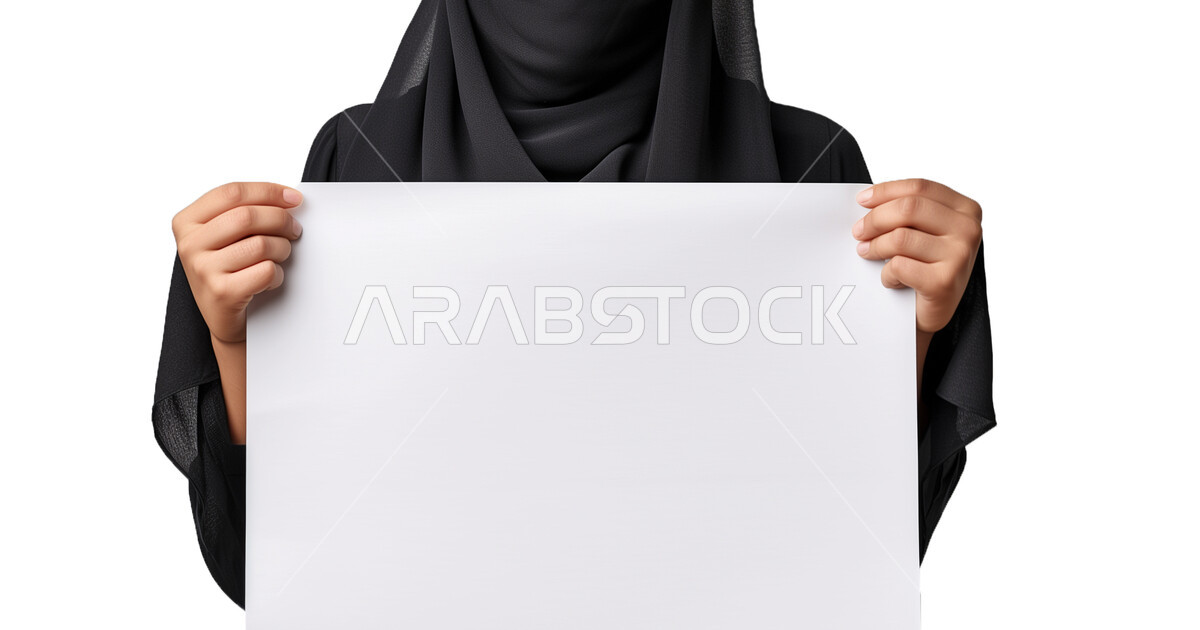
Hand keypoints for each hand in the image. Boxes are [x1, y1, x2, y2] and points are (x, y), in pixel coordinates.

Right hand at [172, 182, 303, 343]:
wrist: (225, 319)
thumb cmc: (230, 272)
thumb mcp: (224, 237)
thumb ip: (244, 213)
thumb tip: (287, 198)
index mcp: (187, 222)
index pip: (231, 193)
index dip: (268, 191)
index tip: (293, 198)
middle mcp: (190, 244)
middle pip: (247, 216)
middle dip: (281, 220)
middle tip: (295, 229)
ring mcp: (203, 269)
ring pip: (261, 244)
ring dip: (282, 248)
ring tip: (281, 255)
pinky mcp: (222, 292)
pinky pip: (266, 270)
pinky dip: (278, 273)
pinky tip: (271, 279)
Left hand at [852, 178, 981, 333]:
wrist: (933, 312)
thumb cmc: (925, 267)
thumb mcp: (923, 231)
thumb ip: (907, 212)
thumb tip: (867, 200)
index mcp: (966, 209)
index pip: (920, 188)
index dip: (886, 191)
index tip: (862, 200)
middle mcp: (969, 229)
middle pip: (909, 208)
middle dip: (875, 219)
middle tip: (858, 232)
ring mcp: (960, 255)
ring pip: (900, 237)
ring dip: (875, 247)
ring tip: (868, 253)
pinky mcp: (945, 281)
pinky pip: (899, 266)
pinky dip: (886, 273)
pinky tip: (891, 279)